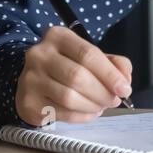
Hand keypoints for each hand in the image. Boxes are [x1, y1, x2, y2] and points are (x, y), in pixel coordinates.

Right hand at [15, 26, 133, 124]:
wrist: (33, 80)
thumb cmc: (67, 65)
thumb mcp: (89, 55)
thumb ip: (114, 63)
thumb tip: (124, 81)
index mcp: (58, 37)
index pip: (88, 54)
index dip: (110, 74)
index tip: (124, 88)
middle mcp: (40, 55)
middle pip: (78, 77)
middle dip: (103, 92)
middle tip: (114, 100)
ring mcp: (31, 79)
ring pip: (69, 97)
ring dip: (93, 106)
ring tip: (102, 106)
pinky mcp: (28, 102)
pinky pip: (62, 113)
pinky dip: (82, 116)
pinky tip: (89, 112)